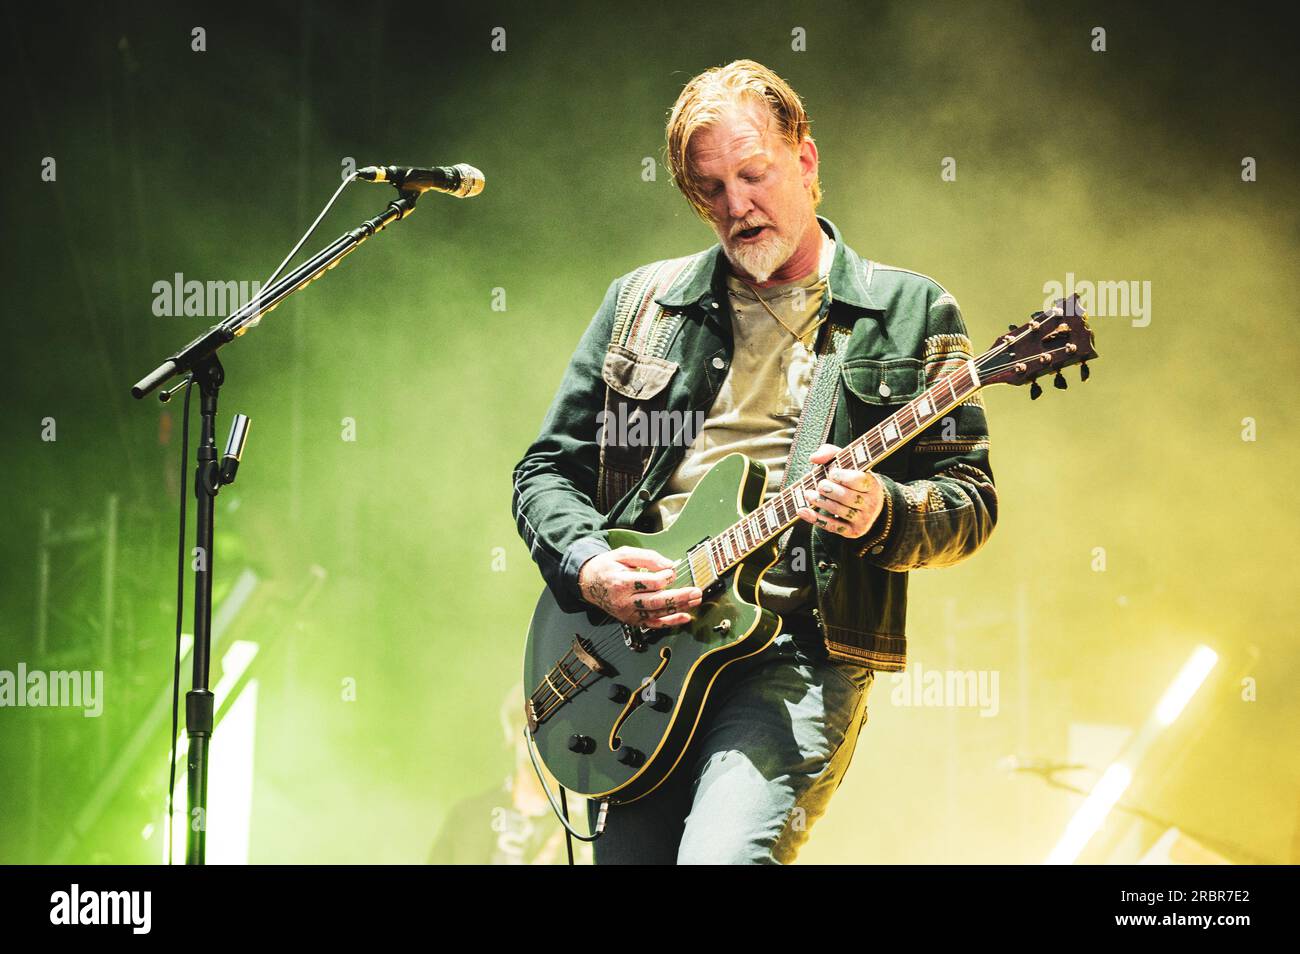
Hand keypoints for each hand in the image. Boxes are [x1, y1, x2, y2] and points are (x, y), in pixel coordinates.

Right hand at [578, 546, 702, 627]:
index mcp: (621, 582)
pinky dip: (671, 622)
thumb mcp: (624, 554)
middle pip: (656, 601)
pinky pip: (654, 624)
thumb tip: (669, 565)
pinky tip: (685, 617)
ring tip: (695, 600)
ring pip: (657, 613)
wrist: (589, 583)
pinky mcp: (632, 620)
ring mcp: (628, 613)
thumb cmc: (607, 567)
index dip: (665, 577)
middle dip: (678, 597)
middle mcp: (624, 601)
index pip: (649, 583)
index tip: (672, 571)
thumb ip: (647, 557)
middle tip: (695, 591)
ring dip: (679, 608)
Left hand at [795, 443, 883, 538]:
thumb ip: (830, 452)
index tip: (832, 473)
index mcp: (872, 484)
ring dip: (820, 502)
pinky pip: (833, 527)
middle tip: (819, 485)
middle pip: (847, 497)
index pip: (859, 480)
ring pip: (839, 511)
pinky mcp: (853, 532)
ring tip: (809, 494)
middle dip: (829, 490)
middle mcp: (871, 503)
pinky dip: (816, 519)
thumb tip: (814, 458)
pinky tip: (803, 511)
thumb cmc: (852, 477)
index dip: (843, 476)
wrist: (867, 502)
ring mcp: (863, 519)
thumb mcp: (846, 462)